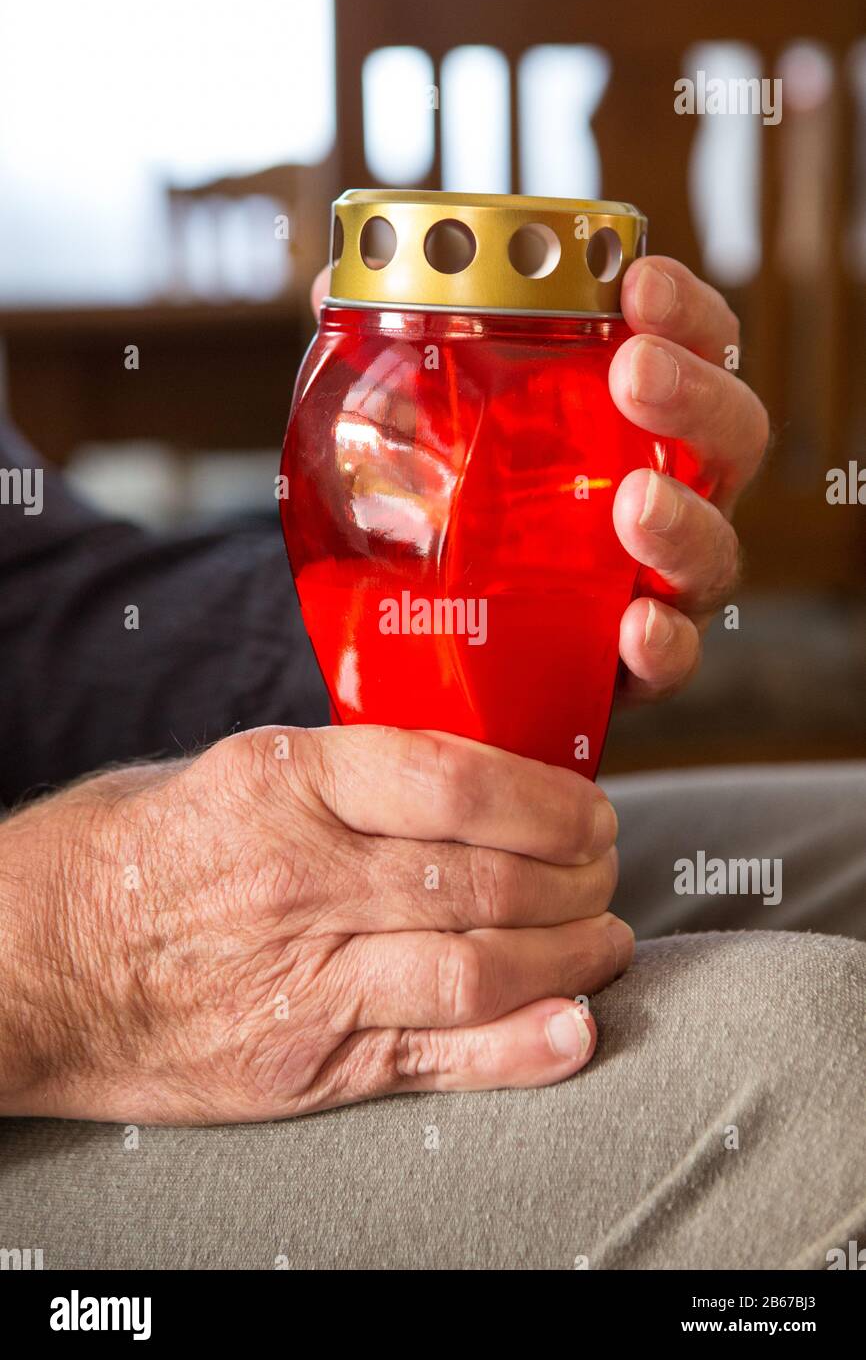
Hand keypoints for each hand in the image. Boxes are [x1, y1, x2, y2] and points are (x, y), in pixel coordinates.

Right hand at [0, 726, 629, 1123]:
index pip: (454, 780)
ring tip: (608, 942)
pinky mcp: (303, 1061)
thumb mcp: (225, 771)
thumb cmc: (126, 852)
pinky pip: (433, 1056)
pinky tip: (577, 1026)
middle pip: (486, 878)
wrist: (30, 965)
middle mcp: (303, 876)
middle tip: (606, 870)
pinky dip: (520, 1049)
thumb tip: (460, 781)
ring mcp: (305, 976)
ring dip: (570, 958)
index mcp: (284, 782)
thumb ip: (339, 775)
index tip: (585, 806)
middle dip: (577, 876)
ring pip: (479, 968)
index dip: (546, 798)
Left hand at [311, 260, 769, 704]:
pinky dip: (664, 644)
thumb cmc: (454, 526)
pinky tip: (635, 626)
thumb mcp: (418, 440)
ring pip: (714, 549)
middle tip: (633, 372)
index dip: (683, 310)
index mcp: (627, 426)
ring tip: (635, 504)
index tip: (638, 281)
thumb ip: (392, 360)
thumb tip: (340, 284)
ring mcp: (657, 586)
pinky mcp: (630, 670)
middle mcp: (665, 496)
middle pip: (729, 438)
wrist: (433, 654)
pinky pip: (673, 659)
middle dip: (694, 396)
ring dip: (686, 521)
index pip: (690, 348)